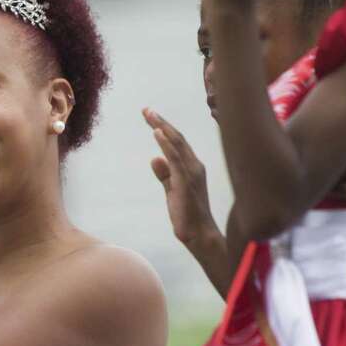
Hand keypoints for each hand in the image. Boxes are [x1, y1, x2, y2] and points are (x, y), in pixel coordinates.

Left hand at [144, 108, 220, 249]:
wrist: (200, 236)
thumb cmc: (187, 214)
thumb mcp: (172, 191)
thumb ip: (165, 175)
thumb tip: (155, 158)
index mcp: (192, 167)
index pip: (177, 142)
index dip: (164, 127)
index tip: (151, 116)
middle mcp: (195, 166)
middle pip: (177, 138)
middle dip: (161, 122)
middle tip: (146, 109)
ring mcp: (192, 173)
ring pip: (177, 144)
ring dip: (162, 127)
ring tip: (150, 115)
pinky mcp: (186, 182)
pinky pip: (176, 158)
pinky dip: (166, 144)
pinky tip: (157, 133)